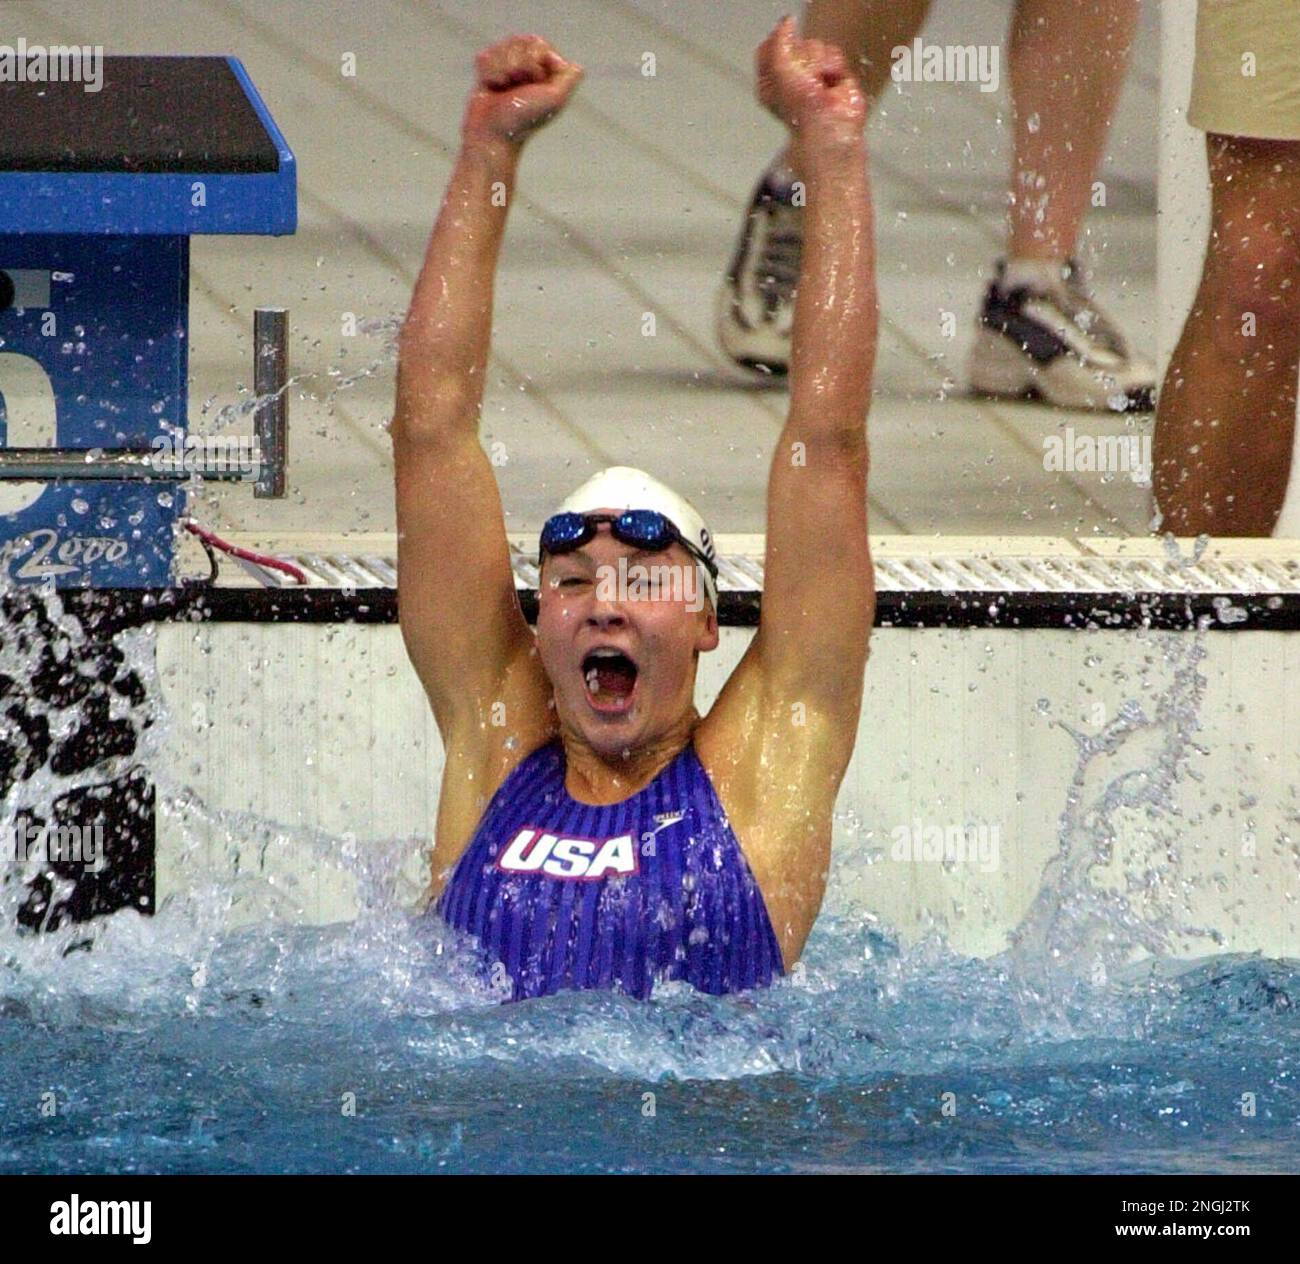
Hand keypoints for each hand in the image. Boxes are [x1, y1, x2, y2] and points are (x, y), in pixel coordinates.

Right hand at [462, 34, 583, 148]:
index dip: (532, 60)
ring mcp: (509, 70)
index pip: (537, 44)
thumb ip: (569, 80)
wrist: (492, 134)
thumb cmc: (524, 120)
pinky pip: (485, 57)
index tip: (533, 83)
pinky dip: (487, 74)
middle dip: (515, 64)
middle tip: (517, 87)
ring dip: (500, 70)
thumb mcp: (554, 99)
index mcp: (548, 74)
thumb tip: (578, 67)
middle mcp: (530, 70)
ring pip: (500, 47)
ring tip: (503, 90)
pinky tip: (492, 89)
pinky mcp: (489, 73)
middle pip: (518, 41)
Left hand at [756, 15, 866, 146]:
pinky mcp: (835, 75)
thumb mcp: (779, 68)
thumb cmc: (800, 106)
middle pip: (796, 43)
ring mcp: (814, 75)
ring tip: (820, 82)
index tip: (786, 54)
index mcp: (772, 79)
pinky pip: (834, 53)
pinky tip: (833, 82)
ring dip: (820, 62)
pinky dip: (835, 66)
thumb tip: (788, 21)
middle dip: (803, 56)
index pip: (769, 47)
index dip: (778, 44)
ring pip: (816, 46)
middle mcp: (791, 77)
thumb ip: (779, 40)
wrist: (829, 123)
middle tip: (805, 77)